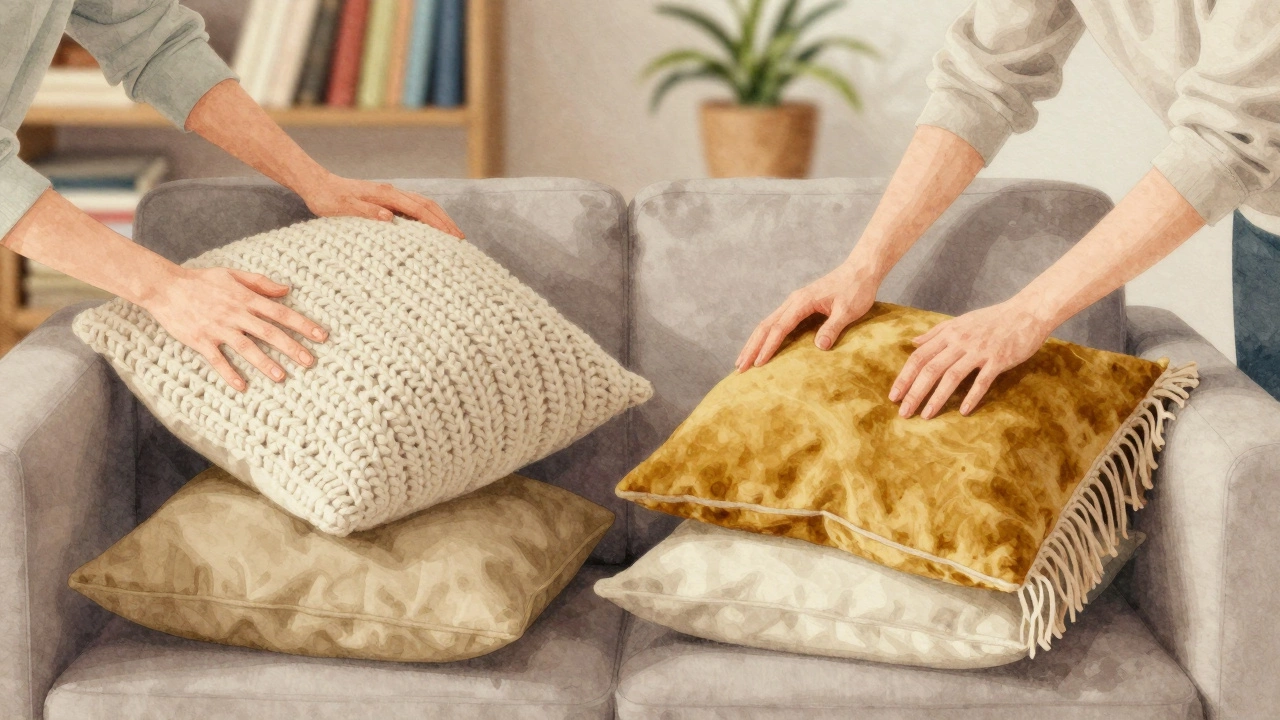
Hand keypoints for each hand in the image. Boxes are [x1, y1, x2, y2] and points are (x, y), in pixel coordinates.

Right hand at [140, 266, 328, 391]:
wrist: (164, 286)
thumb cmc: (201, 280)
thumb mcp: (232, 274)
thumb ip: (260, 282)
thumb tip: (286, 289)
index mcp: (245, 298)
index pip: (280, 312)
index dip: (302, 324)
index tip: (321, 336)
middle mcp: (235, 314)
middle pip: (269, 332)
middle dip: (291, 347)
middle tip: (310, 361)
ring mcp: (218, 328)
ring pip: (246, 347)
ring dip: (264, 363)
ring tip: (282, 377)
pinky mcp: (200, 340)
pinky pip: (217, 359)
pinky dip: (228, 373)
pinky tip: (241, 386)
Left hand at [299, 172, 464, 238]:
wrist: (317, 185)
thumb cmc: (328, 199)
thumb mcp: (343, 209)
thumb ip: (366, 212)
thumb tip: (390, 217)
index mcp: (385, 195)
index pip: (419, 209)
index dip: (438, 223)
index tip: (453, 236)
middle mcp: (391, 192)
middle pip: (427, 205)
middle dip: (446, 221)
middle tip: (461, 239)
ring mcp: (390, 195)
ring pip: (423, 204)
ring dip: (439, 218)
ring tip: (452, 234)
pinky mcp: (386, 199)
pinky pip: (413, 208)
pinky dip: (428, 217)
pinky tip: (431, 228)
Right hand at [736, 261, 880, 370]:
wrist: (861, 270)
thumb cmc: (856, 289)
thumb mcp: (848, 310)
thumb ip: (833, 327)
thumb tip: (819, 347)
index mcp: (802, 301)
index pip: (779, 328)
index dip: (768, 347)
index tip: (758, 365)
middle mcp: (793, 301)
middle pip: (765, 325)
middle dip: (751, 347)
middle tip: (739, 367)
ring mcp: (794, 302)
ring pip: (767, 323)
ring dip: (754, 342)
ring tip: (743, 361)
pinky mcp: (799, 305)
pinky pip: (776, 321)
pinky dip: (765, 336)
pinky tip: (761, 346)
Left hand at [890, 302, 1050, 418]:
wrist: (1027, 312)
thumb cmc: (993, 319)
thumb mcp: (960, 321)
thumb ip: (936, 333)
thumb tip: (914, 343)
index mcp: (949, 334)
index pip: (919, 357)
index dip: (904, 377)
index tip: (893, 396)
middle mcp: (960, 342)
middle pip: (931, 369)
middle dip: (914, 392)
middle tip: (903, 412)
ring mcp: (980, 351)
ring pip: (952, 376)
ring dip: (937, 398)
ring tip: (925, 415)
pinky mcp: (999, 359)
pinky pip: (982, 381)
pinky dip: (972, 396)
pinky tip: (963, 412)